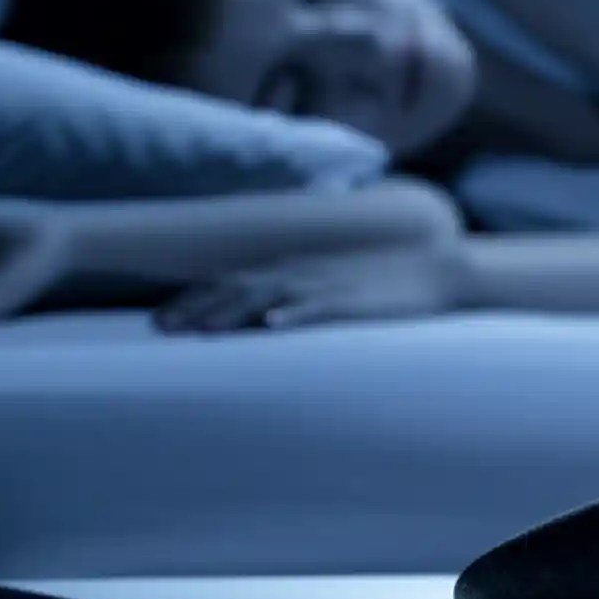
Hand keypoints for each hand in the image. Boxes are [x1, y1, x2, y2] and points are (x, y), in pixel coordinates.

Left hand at [153, 244, 466, 333]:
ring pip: (269, 295)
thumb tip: (264, 316)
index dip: (194, 299)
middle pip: (238, 286)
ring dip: (232, 310)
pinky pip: (318, 307)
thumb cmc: (385, 279)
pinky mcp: (354, 300)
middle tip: (161, 329)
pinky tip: (272, 324)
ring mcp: (326, 285)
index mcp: (294, 269)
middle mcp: (301, 272)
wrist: (437, 267)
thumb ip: (299, 295)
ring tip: (201, 330)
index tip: (162, 320)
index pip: (232, 281)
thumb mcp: (333, 284)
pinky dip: (293, 313)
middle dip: (197, 307)